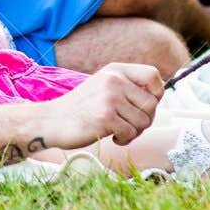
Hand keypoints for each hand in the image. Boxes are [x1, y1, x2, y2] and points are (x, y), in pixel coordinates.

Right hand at [43, 63, 163, 148]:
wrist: (51, 121)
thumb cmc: (80, 108)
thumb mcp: (103, 86)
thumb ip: (128, 86)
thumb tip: (158, 96)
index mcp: (115, 70)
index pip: (153, 76)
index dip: (156, 93)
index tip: (144, 106)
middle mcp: (114, 80)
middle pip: (152, 104)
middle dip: (145, 119)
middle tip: (128, 125)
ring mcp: (110, 97)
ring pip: (144, 121)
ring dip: (134, 132)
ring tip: (117, 131)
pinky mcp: (105, 117)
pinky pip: (131, 133)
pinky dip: (124, 140)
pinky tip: (111, 137)